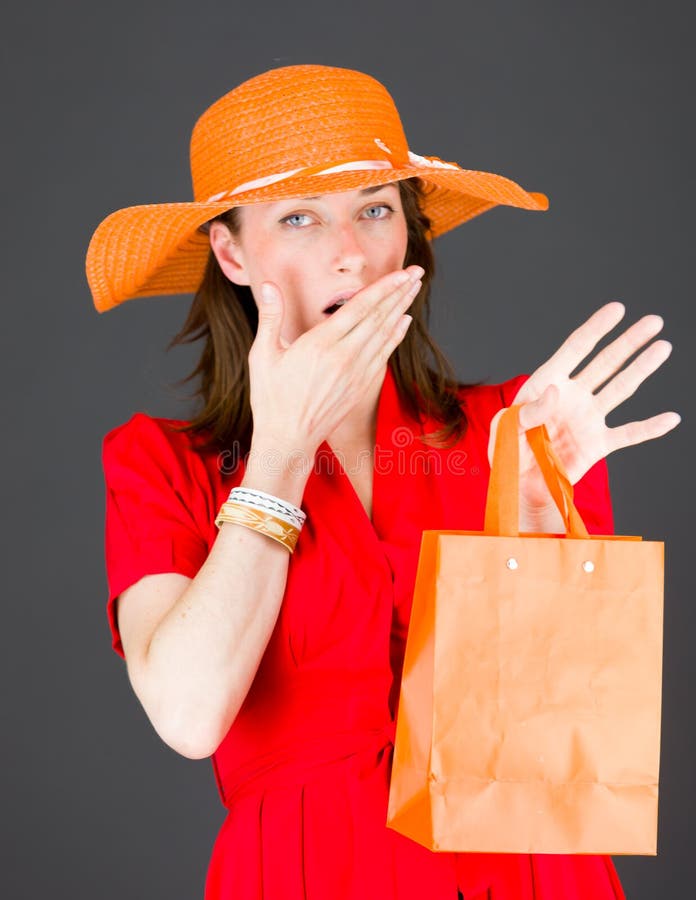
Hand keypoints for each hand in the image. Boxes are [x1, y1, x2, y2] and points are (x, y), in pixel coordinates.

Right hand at [247, 266, 422, 458]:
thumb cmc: (271, 398)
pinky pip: (384, 355)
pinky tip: (405, 321)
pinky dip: (396, 336)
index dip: (383, 288)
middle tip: (418, 272)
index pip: (360, 307)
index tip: (401, 273)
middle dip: (400, 292)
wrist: (288, 439)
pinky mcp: (361, 386)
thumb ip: (270, 317)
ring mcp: (356, 373)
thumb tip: (268, 285)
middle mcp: (344, 357)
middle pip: (379, 317)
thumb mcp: (263, 355)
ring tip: (415, 289)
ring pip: (385, 334)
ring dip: (402, 309)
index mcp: (320, 345)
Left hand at [488, 302, 679, 513]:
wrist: (519, 487)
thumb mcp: (505, 429)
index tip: (617, 309)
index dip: (596, 328)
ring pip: (621, 389)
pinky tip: (671, 419)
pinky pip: (628, 434)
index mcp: (546, 384)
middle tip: (654, 321)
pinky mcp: (597, 444)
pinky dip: (650, 428)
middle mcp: (573, 396)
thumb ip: (528, 411)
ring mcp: (587, 418)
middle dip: (629, 341)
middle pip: (605, 362)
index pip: (575, 349)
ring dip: (642, 368)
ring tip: (663, 347)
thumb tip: (555, 391)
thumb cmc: (507, 452)